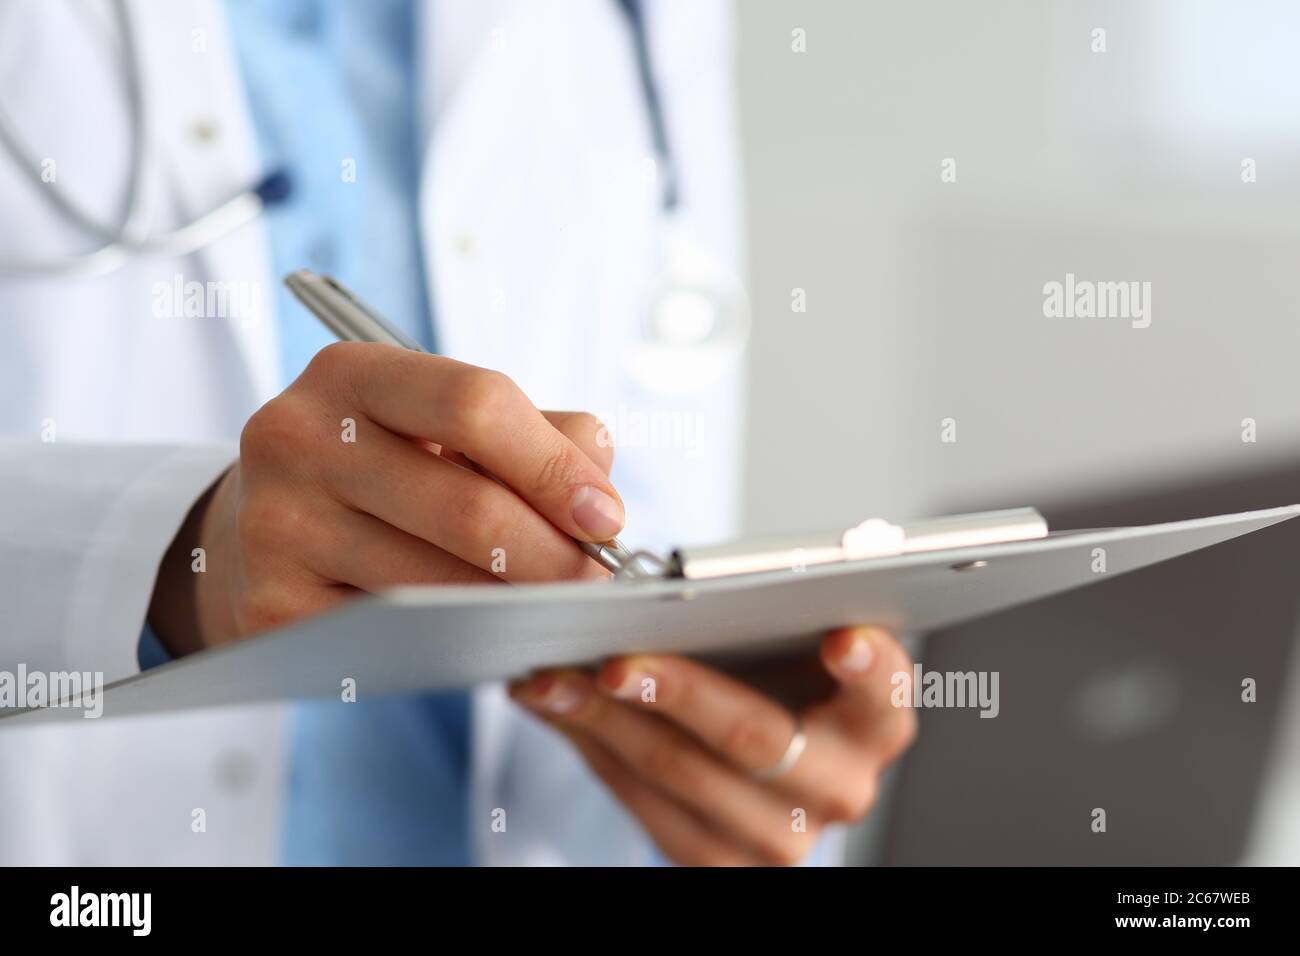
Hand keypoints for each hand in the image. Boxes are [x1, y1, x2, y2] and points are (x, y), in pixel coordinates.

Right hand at [148, 342, 623, 654]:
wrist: (256, 529)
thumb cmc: (379, 468)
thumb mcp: (440, 423)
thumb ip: (533, 432)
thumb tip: (598, 486)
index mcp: (350, 374)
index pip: (477, 404)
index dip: (556, 467)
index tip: (608, 517)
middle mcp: (297, 439)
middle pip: (468, 507)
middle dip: (555, 557)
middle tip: (598, 583)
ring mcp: (275, 527)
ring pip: (440, 585)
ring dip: (518, 609)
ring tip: (561, 612)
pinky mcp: (270, 609)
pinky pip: (398, 637)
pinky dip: (460, 644)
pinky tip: (493, 640)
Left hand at [509, 625, 916, 865]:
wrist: (746, 753)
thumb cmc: (768, 673)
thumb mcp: (782, 640)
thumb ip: (762, 611)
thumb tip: (668, 584)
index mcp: (875, 721)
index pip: (885, 692)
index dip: (868, 667)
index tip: (841, 637)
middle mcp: (840, 785)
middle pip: (757, 737)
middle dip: (676, 692)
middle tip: (615, 660)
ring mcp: (784, 836)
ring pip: (684, 775)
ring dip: (607, 722)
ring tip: (554, 679)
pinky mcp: (723, 862)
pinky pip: (647, 808)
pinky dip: (595, 750)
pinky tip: (559, 709)